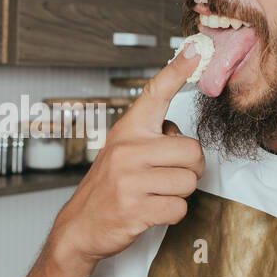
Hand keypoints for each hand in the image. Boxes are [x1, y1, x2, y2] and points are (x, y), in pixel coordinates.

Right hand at [51, 47, 205, 266]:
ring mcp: (130, 180)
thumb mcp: (122, 152)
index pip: (156, 93)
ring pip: (189, 182)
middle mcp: (127, 150)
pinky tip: (151, 210)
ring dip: (179, 193)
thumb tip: (178, 132)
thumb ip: (151, 138)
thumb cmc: (109, 187)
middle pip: (192, 151)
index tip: (196, 50)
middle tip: (168, 176)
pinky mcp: (136, 209)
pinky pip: (179, 208)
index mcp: (127, 131)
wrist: (81, 226)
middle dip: (189, 169)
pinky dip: (171, 213)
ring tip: (155, 193)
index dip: (177, 71)